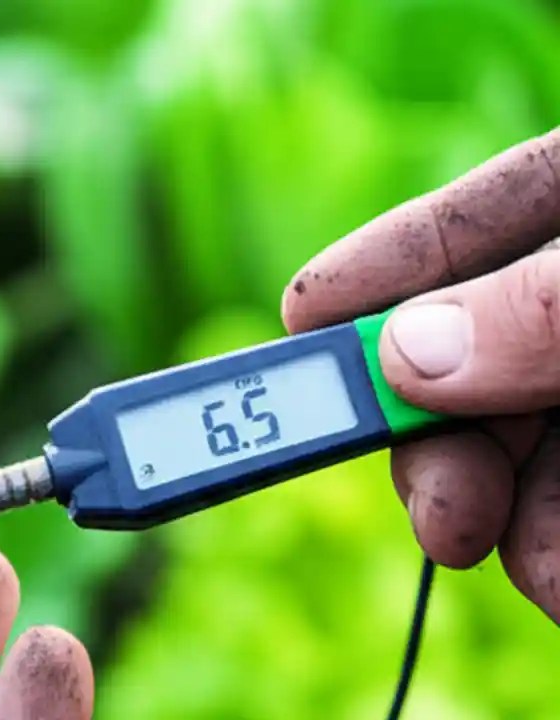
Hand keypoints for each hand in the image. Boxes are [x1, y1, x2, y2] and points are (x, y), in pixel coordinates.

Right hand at [282, 126, 559, 618]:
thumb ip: (539, 307)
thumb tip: (398, 357)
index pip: (472, 226)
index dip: (375, 273)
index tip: (299, 316)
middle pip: (481, 363)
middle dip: (444, 445)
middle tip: (442, 519)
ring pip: (529, 445)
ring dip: (513, 522)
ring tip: (550, 584)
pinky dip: (558, 544)